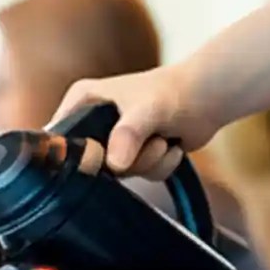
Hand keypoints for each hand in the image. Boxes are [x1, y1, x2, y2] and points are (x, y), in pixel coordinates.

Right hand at [53, 62, 221, 178]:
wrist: (209, 97)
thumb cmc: (174, 92)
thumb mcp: (147, 110)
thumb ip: (128, 135)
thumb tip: (116, 165)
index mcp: (80, 102)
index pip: (59, 138)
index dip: (76, 154)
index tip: (104, 156)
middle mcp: (91, 121)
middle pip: (91, 163)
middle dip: (125, 161)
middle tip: (148, 142)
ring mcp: (111, 141)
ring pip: (118, 174)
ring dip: (147, 163)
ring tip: (163, 139)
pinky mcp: (131, 155)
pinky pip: (139, 177)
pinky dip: (159, 166)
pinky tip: (170, 146)